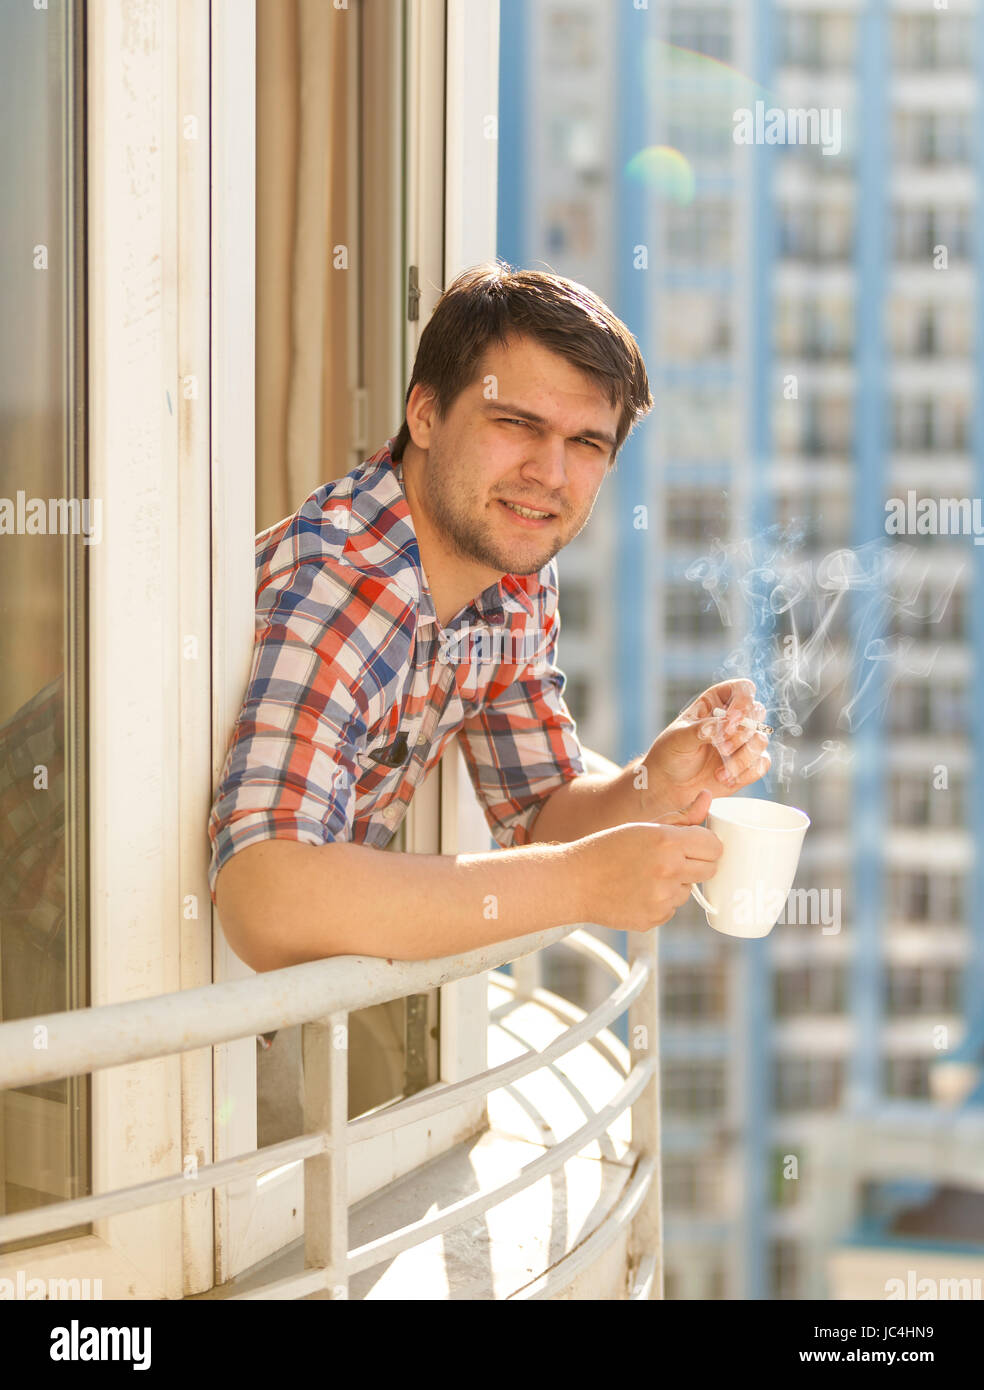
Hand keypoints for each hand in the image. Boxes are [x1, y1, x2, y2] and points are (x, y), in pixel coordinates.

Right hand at [575, 791, 722, 930]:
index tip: (695, 844)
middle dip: (697, 864)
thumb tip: (707, 797)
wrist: (574, 881)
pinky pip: (671, 908)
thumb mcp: (643, 826)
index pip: (715, 846)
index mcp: (667, 842)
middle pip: (710, 870)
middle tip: (673, 859)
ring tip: (645, 875)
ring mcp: (662, 898)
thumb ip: (682, 816)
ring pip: (689, 890)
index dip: (706, 844)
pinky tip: (637, 891)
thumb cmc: (608, 848)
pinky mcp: (654, 918)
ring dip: (676, 883)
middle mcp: (669, 871)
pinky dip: (660, 901)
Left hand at [641, 678, 771, 814]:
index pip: (743, 689)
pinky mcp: (749, 763)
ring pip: (760, 740)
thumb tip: (723, 724)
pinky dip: (747, 773)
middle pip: (757, 712)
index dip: (743, 702)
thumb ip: (699, 730)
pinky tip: (726, 779)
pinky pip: (762, 763)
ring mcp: (743, 740)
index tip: (730, 721)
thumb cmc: (670, 754)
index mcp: (716, 702)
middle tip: (721, 749)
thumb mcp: (678, 738)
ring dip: (743, 758)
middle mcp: (734, 718)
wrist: (670, 784)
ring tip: (719, 772)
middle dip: (741, 733)